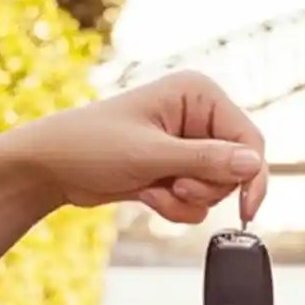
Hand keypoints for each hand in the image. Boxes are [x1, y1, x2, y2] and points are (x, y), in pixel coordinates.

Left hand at [0, 70, 269, 224]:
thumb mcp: (151, 154)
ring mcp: (187, 143)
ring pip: (217, 188)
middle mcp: (197, 114)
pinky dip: (176, 206)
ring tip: (153, 190)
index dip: (253, 175)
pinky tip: (147, 195)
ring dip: (186, 199)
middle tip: (173, 186)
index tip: (247, 210)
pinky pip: (197, 199)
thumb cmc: (91, 146)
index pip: (248, 138)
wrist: (51, 168)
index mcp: (197, 93)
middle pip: (236, 167)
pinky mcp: (176, 168)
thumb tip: (253, 164)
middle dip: (204, 187)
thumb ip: (206, 160)